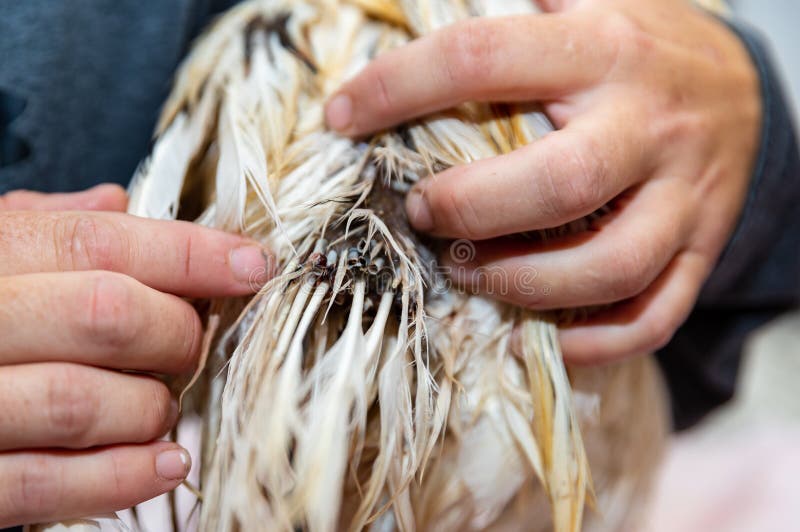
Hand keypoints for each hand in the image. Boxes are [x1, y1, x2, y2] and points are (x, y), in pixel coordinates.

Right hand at [0, 184, 271, 526]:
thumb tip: (119, 199)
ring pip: (83, 402)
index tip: (255, 265)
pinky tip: (164, 463)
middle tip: (193, 342)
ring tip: (166, 404)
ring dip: (152, 406)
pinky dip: (120, 478)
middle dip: (176, 333)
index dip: (192, 253)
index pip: (101, 243)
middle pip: (106, 316)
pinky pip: (42, 485)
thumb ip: (42, 227)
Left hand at [325, 0, 760, 362]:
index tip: (344, 116)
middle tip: (419, 212)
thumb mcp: (584, 6)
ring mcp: (683, 200)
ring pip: (608, 268)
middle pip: (556, 184)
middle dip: (469, 209)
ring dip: (521, 285)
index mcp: (604, 51)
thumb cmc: (639, 50)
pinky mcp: (699, 254)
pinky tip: (537, 336)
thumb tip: (411, 9)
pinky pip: (650, 319)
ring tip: (467, 274)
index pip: (483, 59)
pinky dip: (589, 344)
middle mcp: (648, 128)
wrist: (746, 92)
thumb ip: (516, 13)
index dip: (399, 89)